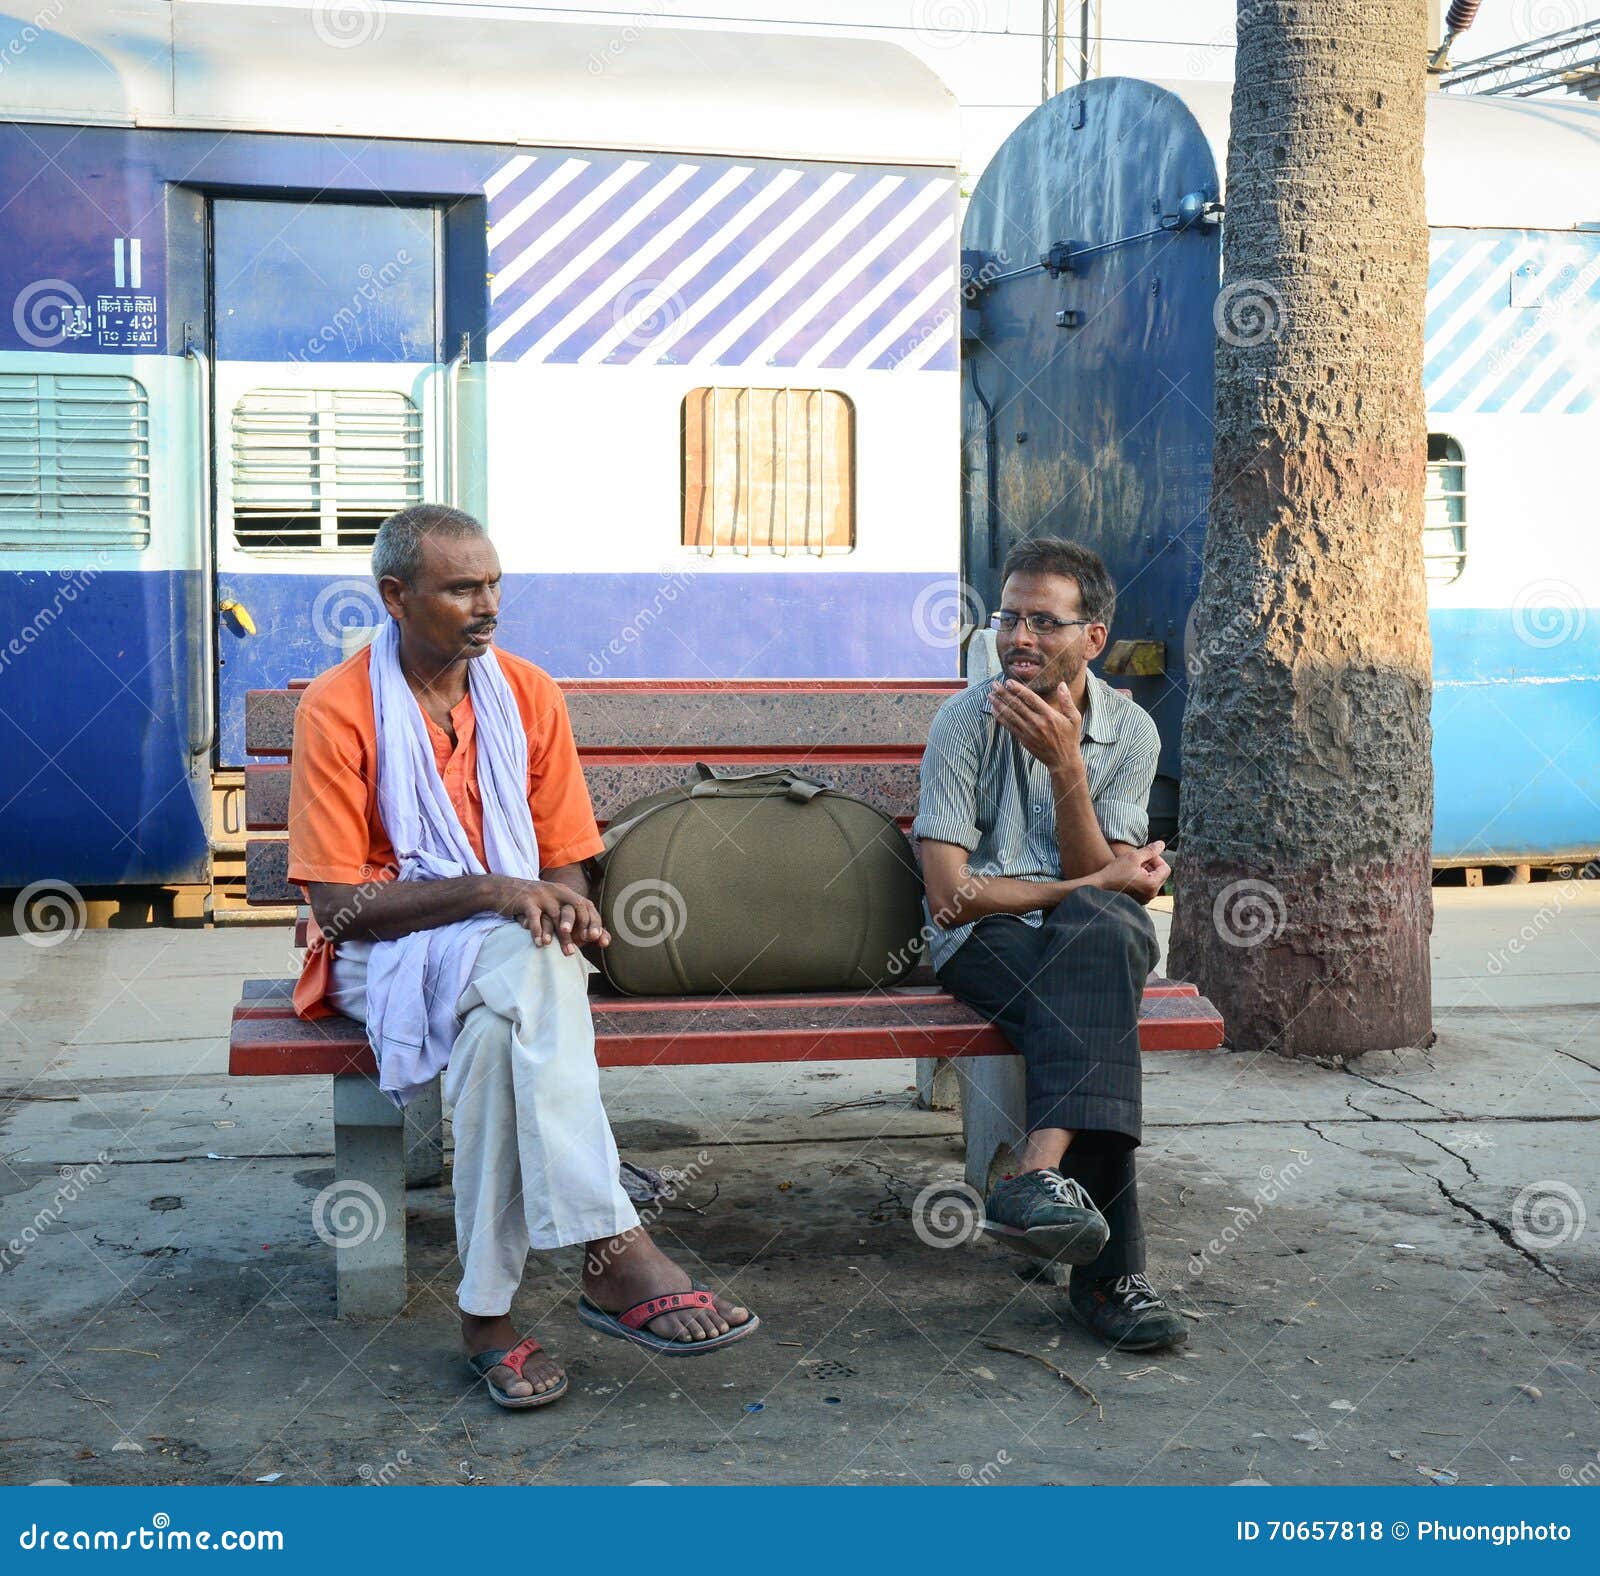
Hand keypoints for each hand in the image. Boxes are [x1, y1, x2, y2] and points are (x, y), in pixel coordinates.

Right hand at [488, 876, 609, 953]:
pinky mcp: (525, 901)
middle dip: (581, 925)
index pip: (585, 904)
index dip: (593, 920)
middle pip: (574, 908)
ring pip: (555, 916)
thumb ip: (570, 921)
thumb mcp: (553, 908)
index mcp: (565, 893)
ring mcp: (540, 895)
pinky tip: (541, 944)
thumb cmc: (533, 905)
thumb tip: (597, 938)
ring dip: (562, 935)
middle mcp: (556, 891)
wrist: (502, 890)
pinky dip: (538, 931)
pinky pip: (534, 917)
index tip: (595, 937)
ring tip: (567, 952)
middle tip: (583, 942)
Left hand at [988, 678, 1081, 771]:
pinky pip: (1009, 726)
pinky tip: (994, 710)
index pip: (1030, 698)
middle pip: (1017, 705)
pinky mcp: (1023, 739)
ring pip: (1010, 715)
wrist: (1063, 760)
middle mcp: (1037, 723)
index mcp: (1049, 715)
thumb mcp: (1074, 718)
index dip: (1018, 689)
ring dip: (999, 704)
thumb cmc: (1070, 738)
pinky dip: (1000, 717)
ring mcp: (1028, 732)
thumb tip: (1062, 684)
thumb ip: (1066, 700)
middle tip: (994, 684)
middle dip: (1004, 693)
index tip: (1008, 682)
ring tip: (990, 695)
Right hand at [1095, 841, 1169, 904]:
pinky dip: (1141, 880)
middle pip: (1160, 875)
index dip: (1156, 859)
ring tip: (1131, 869)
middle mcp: (1151, 894)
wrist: (1099, 888)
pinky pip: (1146, 888)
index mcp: (1152, 885)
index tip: (1144, 856)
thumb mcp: (1133, 857)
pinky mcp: (1139, 901)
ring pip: (1153, 881)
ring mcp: (1145, 899)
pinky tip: (1129, 877)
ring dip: (1146, 873)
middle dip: (1151, 866)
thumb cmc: (1114, 873)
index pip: (1165, 868)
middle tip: (1136, 862)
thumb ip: (1150, 850)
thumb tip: (1162, 844)